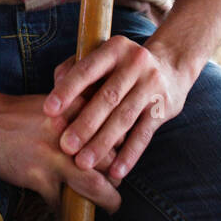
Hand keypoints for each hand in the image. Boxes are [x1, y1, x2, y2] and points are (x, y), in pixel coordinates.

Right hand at [0, 92, 122, 214]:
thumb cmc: (19, 113)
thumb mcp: (54, 104)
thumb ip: (77, 115)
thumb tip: (100, 136)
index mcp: (75, 111)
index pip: (113, 131)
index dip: (121, 148)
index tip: (120, 158)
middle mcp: (70, 134)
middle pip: (110, 160)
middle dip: (117, 176)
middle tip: (117, 184)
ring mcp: (55, 157)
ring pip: (94, 186)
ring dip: (107, 200)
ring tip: (111, 205)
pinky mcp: (38, 177)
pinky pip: (61, 202)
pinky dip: (66, 209)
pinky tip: (67, 212)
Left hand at [42, 36, 194, 184]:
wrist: (171, 64)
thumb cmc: (120, 66)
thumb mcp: (102, 58)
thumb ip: (74, 70)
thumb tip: (55, 90)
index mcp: (114, 48)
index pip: (87, 70)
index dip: (67, 90)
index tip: (49, 111)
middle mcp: (135, 63)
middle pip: (107, 98)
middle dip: (84, 124)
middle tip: (65, 146)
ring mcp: (152, 85)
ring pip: (124, 118)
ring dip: (102, 143)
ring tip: (83, 163)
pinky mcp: (164, 107)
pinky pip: (144, 134)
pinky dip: (129, 154)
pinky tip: (115, 172)